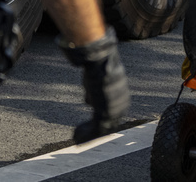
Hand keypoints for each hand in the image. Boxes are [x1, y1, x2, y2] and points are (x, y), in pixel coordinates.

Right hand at [59, 27, 130, 142]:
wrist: (97, 58)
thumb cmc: (96, 63)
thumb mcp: (96, 79)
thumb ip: (94, 90)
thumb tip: (88, 101)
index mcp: (120, 91)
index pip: (115, 110)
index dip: (103, 119)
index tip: (92, 126)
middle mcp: (120, 98)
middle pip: (111, 120)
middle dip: (97, 130)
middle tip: (82, 135)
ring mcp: (114, 103)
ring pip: (104, 125)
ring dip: (89, 134)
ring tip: (76, 137)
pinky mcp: (105, 106)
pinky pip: (98, 126)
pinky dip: (87, 133)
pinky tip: (75, 135)